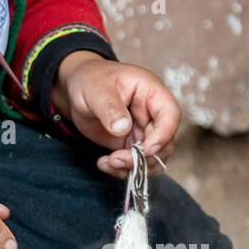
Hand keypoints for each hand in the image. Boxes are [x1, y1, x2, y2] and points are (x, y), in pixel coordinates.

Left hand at [50, 50, 180, 177]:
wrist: (77, 88)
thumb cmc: (90, 80)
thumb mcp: (97, 90)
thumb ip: (110, 108)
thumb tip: (123, 128)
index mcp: (151, 92)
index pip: (171, 115)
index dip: (163, 135)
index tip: (146, 150)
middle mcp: (153, 113)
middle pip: (164, 142)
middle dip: (143, 157)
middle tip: (116, 159)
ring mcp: (143, 130)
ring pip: (153, 157)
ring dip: (134, 167)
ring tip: (108, 162)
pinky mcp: (131, 144)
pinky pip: (136, 163)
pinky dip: (122, 169)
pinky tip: (103, 163)